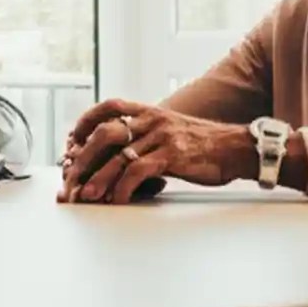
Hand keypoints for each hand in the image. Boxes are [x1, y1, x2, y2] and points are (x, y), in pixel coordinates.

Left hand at [58, 99, 256, 204]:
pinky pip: (138, 171)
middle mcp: (152, 119)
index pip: (109, 106)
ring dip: (98, 178)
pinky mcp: (172, 155)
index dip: (86, 121)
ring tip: (86, 195)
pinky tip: (118, 200)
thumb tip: (119, 152)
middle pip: (105, 132)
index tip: (72, 140)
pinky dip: (123, 187)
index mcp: (150, 111)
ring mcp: (161, 136)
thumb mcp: (170, 130)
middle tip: (70, 176)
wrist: (236, 148)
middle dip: (83, 156)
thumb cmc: (203, 144)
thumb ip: (146, 135)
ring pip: (118, 155)